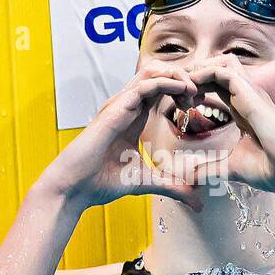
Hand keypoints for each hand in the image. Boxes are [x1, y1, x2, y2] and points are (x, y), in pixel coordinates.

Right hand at [38, 64, 203, 211]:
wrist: (75, 187)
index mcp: (134, 117)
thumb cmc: (101, 182)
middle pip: (159, 74)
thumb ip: (172, 186)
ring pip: (153, 72)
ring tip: (194, 93)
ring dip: (178, 77)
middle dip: (184, 79)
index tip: (199, 108)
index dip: (183, 92)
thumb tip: (197, 202)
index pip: (161, 90)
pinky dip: (167, 83)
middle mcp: (127, 106)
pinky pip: (145, 85)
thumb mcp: (147, 181)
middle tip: (199, 99)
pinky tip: (184, 92)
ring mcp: (120, 105)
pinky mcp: (116, 108)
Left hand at [187, 58, 274, 195]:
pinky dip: (204, 74)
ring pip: (221, 63)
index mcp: (244, 110)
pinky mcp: (251, 93)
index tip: (180, 105)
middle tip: (177, 95)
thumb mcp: (232, 168)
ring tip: (184, 90)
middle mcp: (248, 97)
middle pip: (218, 69)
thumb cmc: (272, 170)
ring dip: (199, 71)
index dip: (197, 90)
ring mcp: (251, 93)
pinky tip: (190, 90)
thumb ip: (211, 168)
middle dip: (195, 76)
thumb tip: (191, 178)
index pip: (217, 86)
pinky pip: (223, 70)